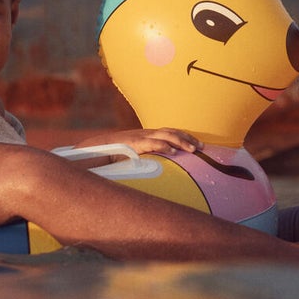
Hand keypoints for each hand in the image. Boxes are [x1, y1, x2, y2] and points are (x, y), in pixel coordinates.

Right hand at [77, 128, 201, 155]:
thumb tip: (164, 166)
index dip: (186, 137)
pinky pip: (151, 143)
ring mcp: (141, 137)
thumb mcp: (137, 152)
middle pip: (172, 132)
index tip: (200, 145)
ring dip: (180, 142)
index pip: (172, 132)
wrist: (98, 148)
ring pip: (165, 136)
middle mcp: (147, 133)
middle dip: (188, 139)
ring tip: (192, 150)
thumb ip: (149, 155)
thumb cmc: (118, 152)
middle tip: (201, 147)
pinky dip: (163, 146)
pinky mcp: (134, 144)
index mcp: (149, 135)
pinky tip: (172, 152)